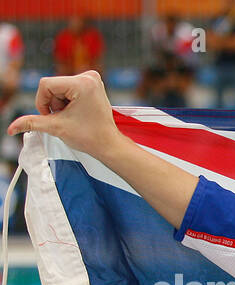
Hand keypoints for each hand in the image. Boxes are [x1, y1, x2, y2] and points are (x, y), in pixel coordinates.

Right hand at [7, 71, 124, 161]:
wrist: (109, 144)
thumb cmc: (90, 137)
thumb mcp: (56, 127)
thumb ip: (31, 123)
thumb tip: (11, 128)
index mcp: (83, 83)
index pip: (45, 85)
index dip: (42, 102)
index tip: (51, 116)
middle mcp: (89, 77)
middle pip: (52, 86)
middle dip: (54, 104)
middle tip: (67, 118)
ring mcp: (92, 79)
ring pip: (59, 88)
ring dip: (60, 103)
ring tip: (74, 116)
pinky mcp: (92, 84)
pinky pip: (68, 88)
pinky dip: (67, 101)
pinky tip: (77, 112)